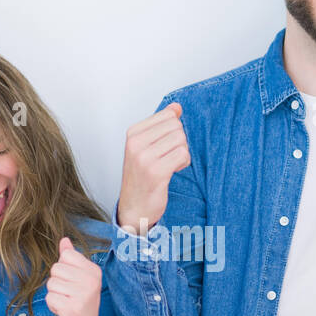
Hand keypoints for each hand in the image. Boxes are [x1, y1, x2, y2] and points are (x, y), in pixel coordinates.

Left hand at [46, 237, 103, 315]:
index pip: (66, 255)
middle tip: (69, 296)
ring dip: (55, 296)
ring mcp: (83, 295)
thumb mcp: (78, 279)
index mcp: (94, 271)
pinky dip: (53, 306)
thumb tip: (64, 240)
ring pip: (51, 283)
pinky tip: (65, 313)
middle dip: (57, 283)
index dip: (62, 269)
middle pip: (56, 268)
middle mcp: (92, 281)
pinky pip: (50, 298)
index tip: (72, 283)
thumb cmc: (79, 304)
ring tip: (67, 304)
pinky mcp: (73, 308)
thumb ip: (71, 259)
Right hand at [116, 102, 190, 235]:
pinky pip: (183, 155)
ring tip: (170, 164)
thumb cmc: (142, 177)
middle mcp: (136, 144)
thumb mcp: (147, 147)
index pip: (168, 116)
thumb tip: (176, 107)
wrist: (134, 207)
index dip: (173, 131)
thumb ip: (161, 125)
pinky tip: (173, 171)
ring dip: (182, 153)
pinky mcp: (156, 172)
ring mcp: (144, 158)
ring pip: (181, 140)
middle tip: (168, 157)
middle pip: (176, 127)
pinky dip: (183, 163)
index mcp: (133, 134)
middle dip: (179, 142)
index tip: (163, 145)